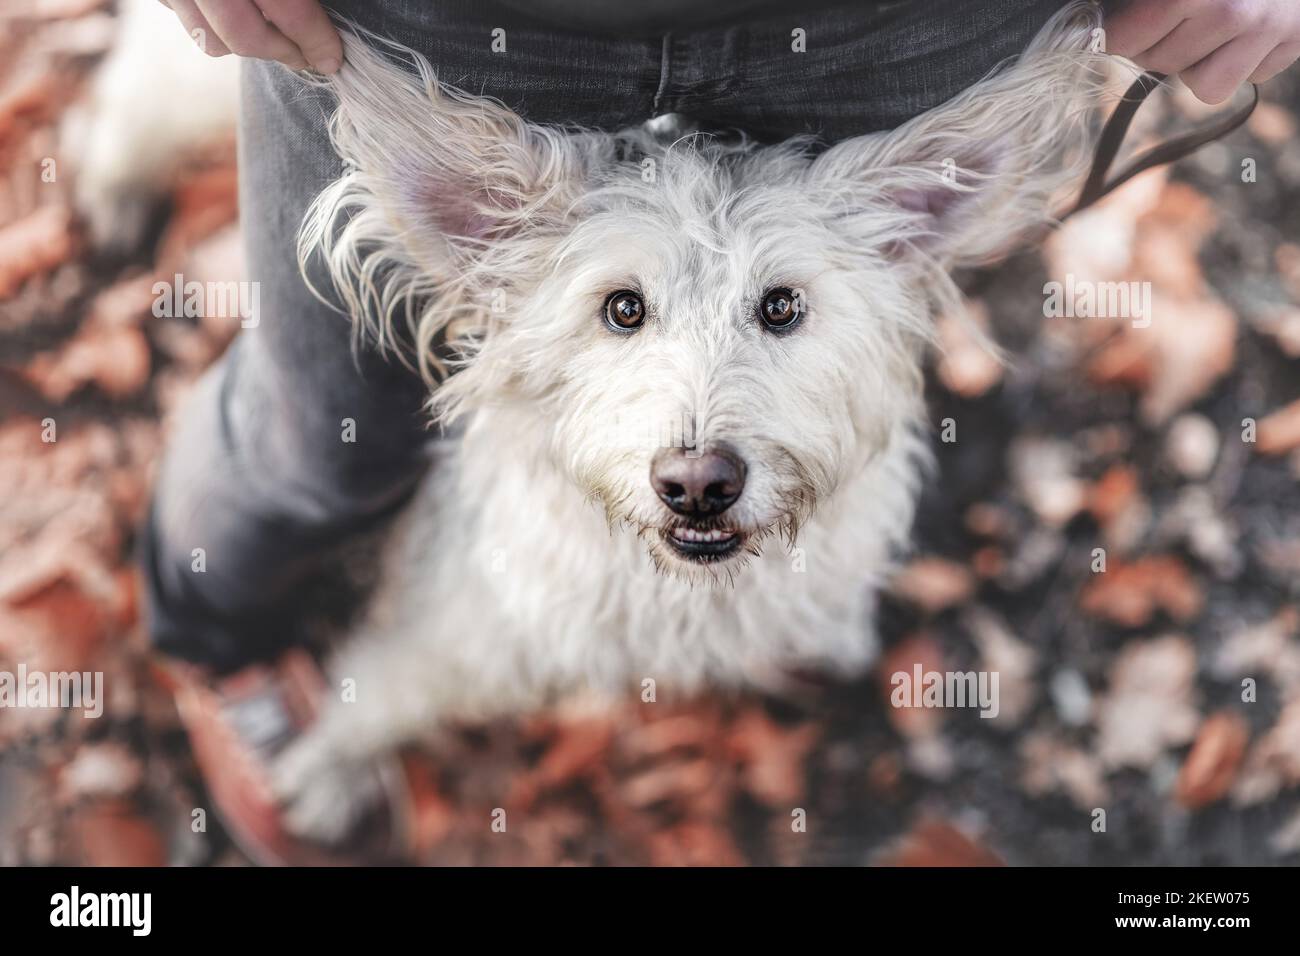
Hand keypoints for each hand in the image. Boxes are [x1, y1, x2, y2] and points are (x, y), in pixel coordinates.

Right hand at [159, 0, 342, 73]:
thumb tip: (322, 29)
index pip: (290, 13)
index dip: (317, 40)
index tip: (333, 58)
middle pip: (246, 37)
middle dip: (285, 53)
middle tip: (309, 57)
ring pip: (212, 41)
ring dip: (250, 48)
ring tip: (276, 38)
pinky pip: (187, 24)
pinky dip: (216, 30)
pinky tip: (239, 17)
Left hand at [1106, 0, 1299, 102]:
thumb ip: (1146, 1)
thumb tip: (1095, 20)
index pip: (1125, 37)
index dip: (1115, 32)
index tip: (1116, 25)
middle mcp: (1235, 10)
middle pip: (1160, 61)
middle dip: (1155, 44)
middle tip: (1171, 15)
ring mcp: (1270, 29)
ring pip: (1205, 85)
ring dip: (1198, 63)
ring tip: (1209, 27)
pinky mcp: (1295, 43)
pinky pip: (1250, 77)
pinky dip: (1241, 59)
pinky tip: (1246, 28)